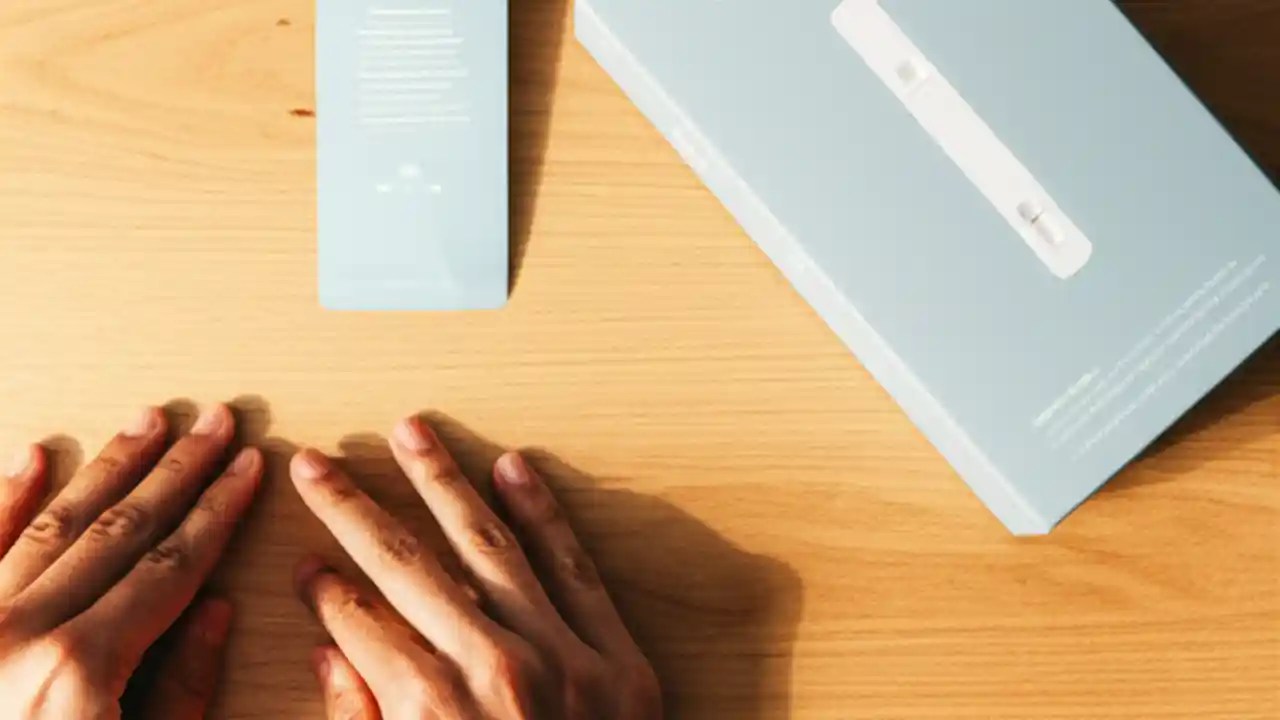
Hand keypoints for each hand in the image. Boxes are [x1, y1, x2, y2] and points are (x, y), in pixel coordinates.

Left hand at [0, 405, 263, 718]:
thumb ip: (181, 688)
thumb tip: (212, 608)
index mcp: (80, 671)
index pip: (173, 563)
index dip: (219, 510)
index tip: (248, 466)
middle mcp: (17, 637)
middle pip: (119, 529)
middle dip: (176, 470)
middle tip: (213, 421)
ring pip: (49, 525)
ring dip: (105, 468)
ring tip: (145, 422)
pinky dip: (2, 499)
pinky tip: (33, 457)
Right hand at [290, 417, 661, 718]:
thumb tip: (329, 650)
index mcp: (432, 714)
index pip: (358, 623)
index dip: (325, 589)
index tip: (303, 561)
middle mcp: (496, 671)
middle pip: (407, 567)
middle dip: (354, 510)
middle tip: (318, 463)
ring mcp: (566, 660)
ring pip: (490, 547)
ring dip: (443, 483)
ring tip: (410, 432)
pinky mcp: (621, 664)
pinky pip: (576, 570)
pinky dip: (544, 515)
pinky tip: (512, 466)